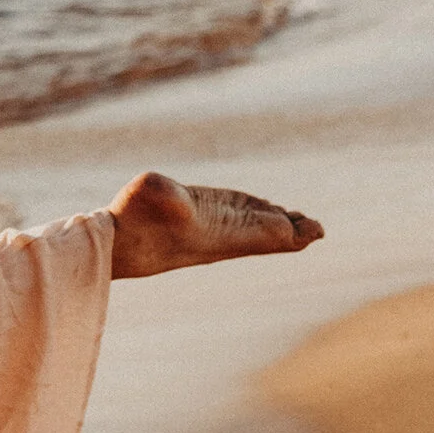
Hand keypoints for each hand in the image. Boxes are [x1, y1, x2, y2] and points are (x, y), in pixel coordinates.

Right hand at [106, 170, 323, 275]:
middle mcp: (221, 236)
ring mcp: (213, 229)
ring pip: (258, 230)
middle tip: (320, 230)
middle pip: (268, 236)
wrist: (113, 246)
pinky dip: (262, 216)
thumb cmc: (130, 222)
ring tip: (310, 227)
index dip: (291, 233)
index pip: (265, 235)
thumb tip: (158, 186)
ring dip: (284, 227)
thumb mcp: (143, 198)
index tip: (317, 231)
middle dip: (296, 233)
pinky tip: (275, 212)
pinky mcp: (203, 220)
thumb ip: (159, 192)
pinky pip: (241, 221)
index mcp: (217, 234)